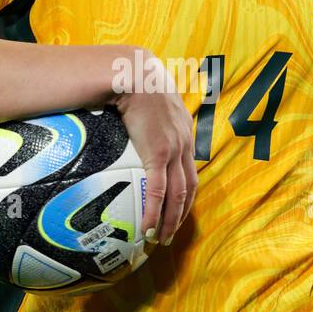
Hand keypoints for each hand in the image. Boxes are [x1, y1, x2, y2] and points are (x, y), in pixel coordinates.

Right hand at [111, 49, 197, 245]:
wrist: (133, 73)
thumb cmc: (133, 80)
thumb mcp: (147, 96)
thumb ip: (143, 112)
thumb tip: (122, 119)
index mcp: (183, 131)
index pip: (190, 169)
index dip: (186, 193)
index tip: (177, 209)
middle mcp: (184, 143)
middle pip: (190, 188)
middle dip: (181, 213)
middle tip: (170, 232)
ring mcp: (174, 150)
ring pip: (178, 195)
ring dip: (170, 220)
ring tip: (160, 238)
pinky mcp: (159, 154)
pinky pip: (158, 191)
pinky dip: (155, 213)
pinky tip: (148, 228)